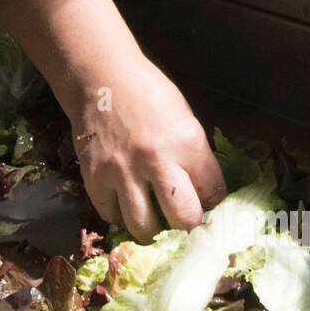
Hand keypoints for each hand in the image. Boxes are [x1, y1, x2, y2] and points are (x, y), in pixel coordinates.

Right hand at [71, 54, 225, 239]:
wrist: (101, 78)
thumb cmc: (149, 95)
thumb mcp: (185, 120)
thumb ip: (196, 159)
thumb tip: (207, 196)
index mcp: (187, 143)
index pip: (213, 192)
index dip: (214, 204)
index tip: (208, 205)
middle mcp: (156, 162)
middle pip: (183, 219)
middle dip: (188, 227)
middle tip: (184, 223)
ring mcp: (123, 173)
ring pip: (144, 228)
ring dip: (154, 231)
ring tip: (156, 223)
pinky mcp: (95, 179)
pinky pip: (111, 216)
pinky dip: (122, 217)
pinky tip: (128, 208)